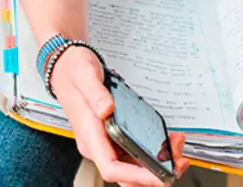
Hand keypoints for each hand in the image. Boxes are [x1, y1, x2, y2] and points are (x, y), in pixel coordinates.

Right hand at [50, 47, 189, 185]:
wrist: (65, 67)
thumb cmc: (73, 72)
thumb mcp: (84, 75)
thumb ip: (96, 93)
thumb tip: (107, 109)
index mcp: (89, 134)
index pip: (111, 168)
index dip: (136, 176)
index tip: (158, 175)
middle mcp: (96, 144)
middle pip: (125, 174)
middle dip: (153, 173)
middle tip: (177, 162)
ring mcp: (104, 142)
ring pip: (132, 166)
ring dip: (156, 163)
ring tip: (176, 146)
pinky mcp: (112, 137)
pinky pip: (133, 153)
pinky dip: (152, 152)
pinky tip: (166, 141)